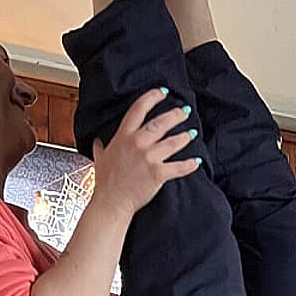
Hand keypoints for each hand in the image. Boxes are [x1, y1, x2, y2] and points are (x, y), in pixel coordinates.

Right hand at [91, 87, 199, 217]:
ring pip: (173, 142)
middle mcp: (137, 144)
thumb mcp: (100, 158)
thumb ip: (101, 147)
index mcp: (123, 137)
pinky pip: (179, 167)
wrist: (111, 202)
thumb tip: (98, 141)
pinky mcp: (158, 174)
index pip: (139, 109)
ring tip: (192, 133)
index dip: (152, 97)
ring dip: (185, 136)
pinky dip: (190, 164)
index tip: (163, 92)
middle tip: (185, 111)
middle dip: (176, 115)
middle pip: (161, 122)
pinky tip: (197, 161)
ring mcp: (148, 158)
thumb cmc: (105, 182)